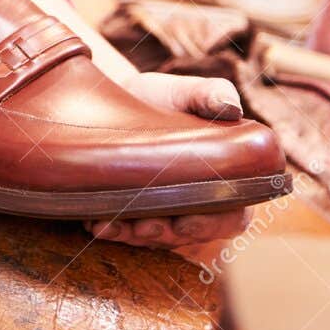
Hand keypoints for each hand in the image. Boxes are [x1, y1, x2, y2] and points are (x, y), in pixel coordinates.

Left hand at [82, 70, 252, 250]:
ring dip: (135, 236)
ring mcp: (162, 212)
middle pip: (190, 235)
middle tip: (145, 225)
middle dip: (167, 235)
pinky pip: (124, 232)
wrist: (114, 96)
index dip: (214, 225)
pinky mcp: (130, 213)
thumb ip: (212, 94)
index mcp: (221, 180)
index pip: (231, 217)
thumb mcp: (186, 92)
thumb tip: (231, 107)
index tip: (188, 221)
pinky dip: (112, 230)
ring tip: (115, 224)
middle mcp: (194, 203)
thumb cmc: (162, 98)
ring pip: (155, 238)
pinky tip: (97, 223)